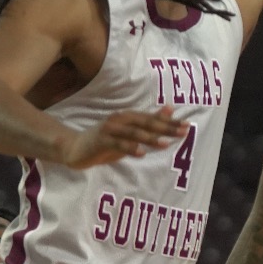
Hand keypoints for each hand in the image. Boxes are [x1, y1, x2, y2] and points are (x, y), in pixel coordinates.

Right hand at [60, 107, 184, 167]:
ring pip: (133, 133)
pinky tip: (141, 153)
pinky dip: (130, 148)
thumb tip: (170, 110)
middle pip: (146, 123)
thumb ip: (149, 123)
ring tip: (166, 143)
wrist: (75, 148)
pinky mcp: (101, 141)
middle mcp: (120, 120)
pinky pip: (117, 144)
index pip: (153, 119)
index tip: (187, 126)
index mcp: (129, 117)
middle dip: (166, 128)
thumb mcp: (130, 134)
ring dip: (150, 138)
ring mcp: (110, 130)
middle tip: (183, 132)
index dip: (170, 122)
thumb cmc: (106, 141)